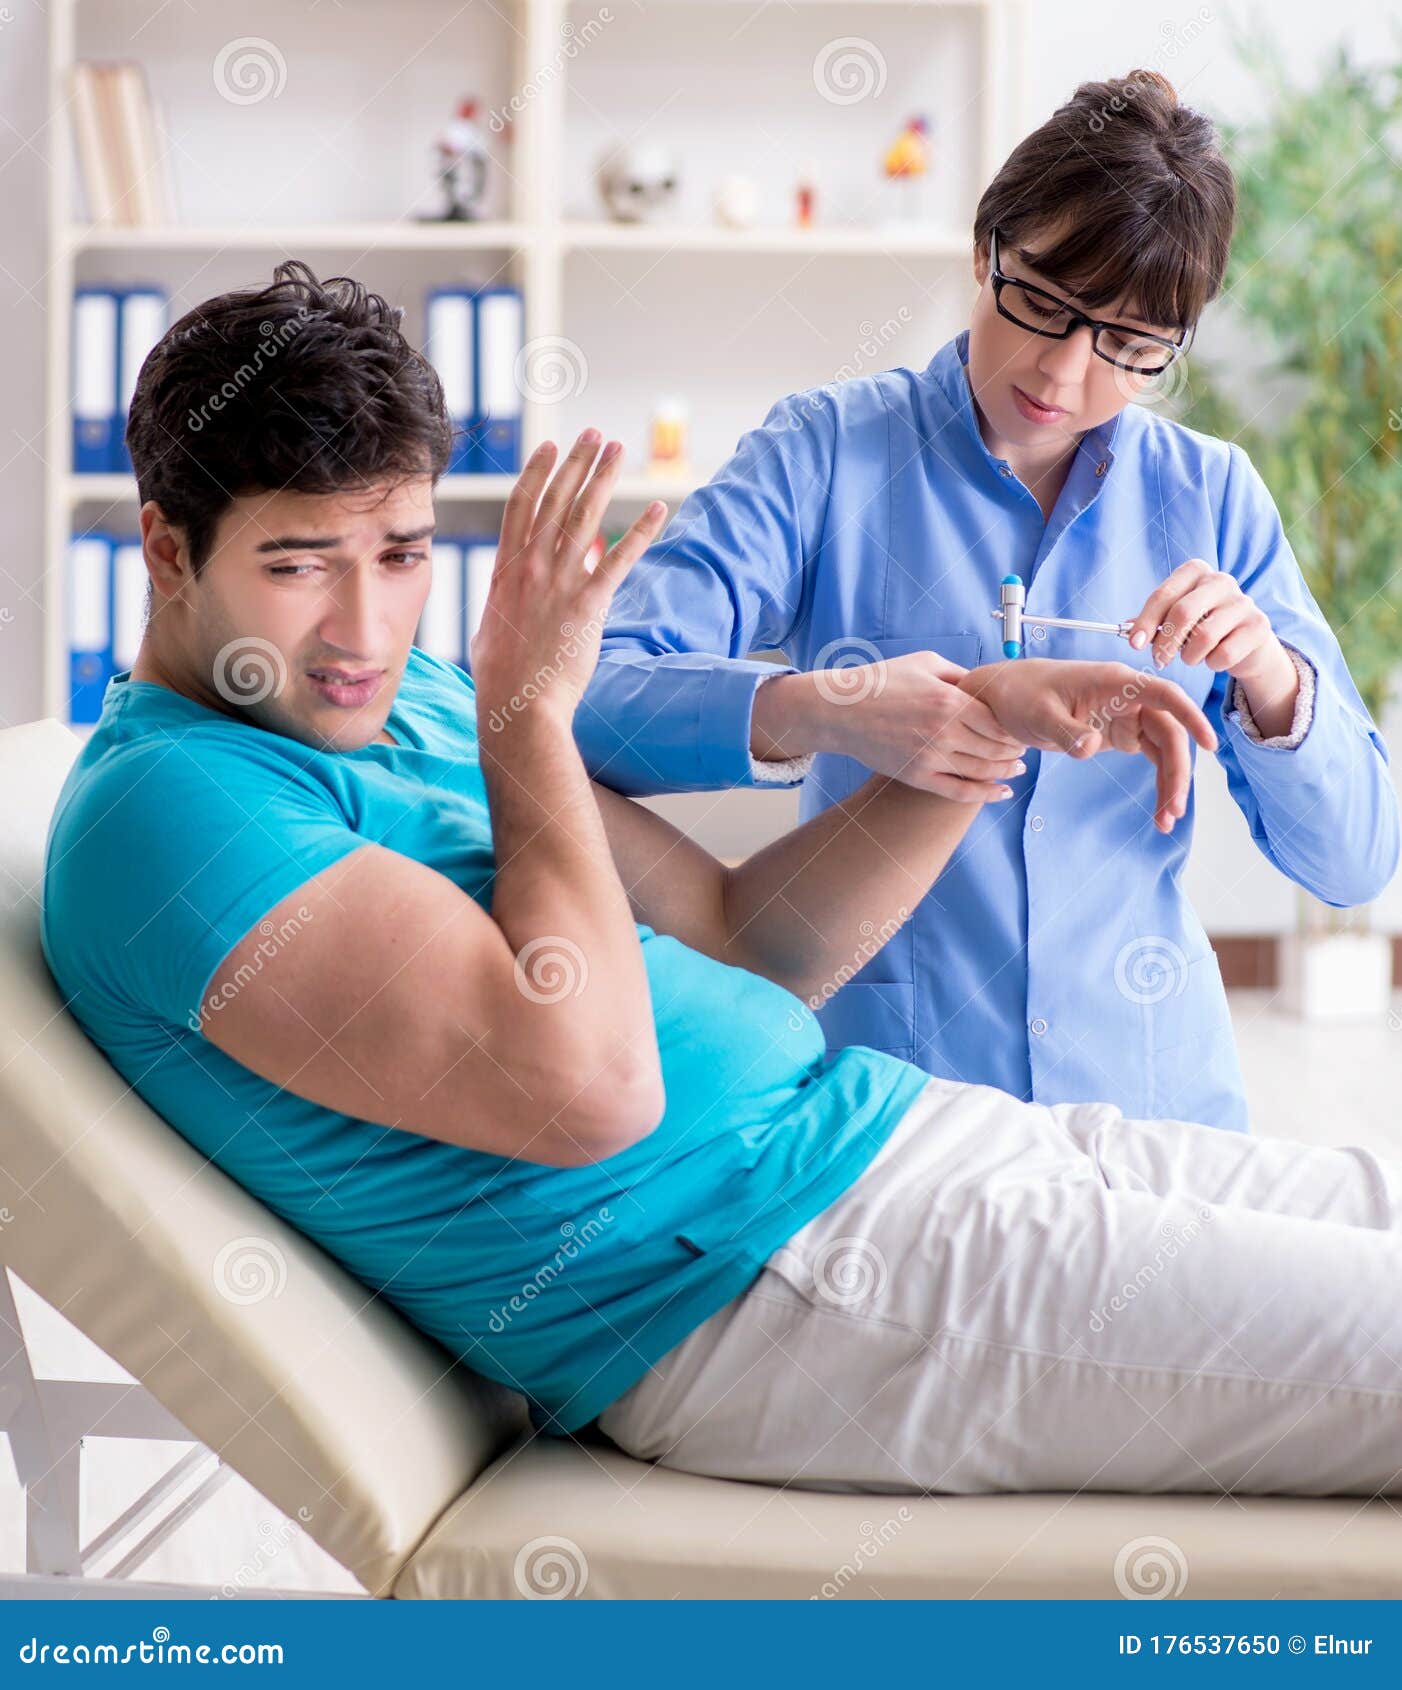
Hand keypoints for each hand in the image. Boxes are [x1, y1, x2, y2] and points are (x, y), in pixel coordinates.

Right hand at [470, 430, 667, 727]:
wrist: (518, 706)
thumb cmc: (501, 678)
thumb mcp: (491, 629)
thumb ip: (503, 604)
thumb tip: (506, 600)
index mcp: (504, 570)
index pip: (521, 505)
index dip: (538, 472)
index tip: (551, 447)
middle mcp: (530, 566)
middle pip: (556, 499)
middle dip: (577, 461)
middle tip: (595, 434)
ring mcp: (558, 582)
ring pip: (584, 515)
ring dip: (604, 478)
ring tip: (618, 450)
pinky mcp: (587, 604)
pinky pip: (620, 558)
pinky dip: (641, 531)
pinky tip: (659, 508)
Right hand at [759, 650, 1028, 801]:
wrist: (841, 711)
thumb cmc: (881, 681)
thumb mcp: (926, 663)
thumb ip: (960, 674)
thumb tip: (986, 685)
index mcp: (950, 700)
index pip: (999, 721)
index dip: (1015, 729)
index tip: (1022, 728)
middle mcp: (944, 731)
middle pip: (996, 748)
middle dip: (1014, 751)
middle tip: (1023, 749)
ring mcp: (931, 757)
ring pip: (982, 771)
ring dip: (1005, 771)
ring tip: (1016, 768)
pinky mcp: (918, 777)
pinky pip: (960, 792)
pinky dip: (985, 794)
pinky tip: (1002, 793)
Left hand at [957, 659, 1218, 832]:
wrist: (1005, 697)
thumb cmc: (1021, 695)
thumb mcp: (1039, 713)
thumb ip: (1066, 731)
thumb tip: (1091, 747)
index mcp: (1114, 682)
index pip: (1164, 694)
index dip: (1191, 716)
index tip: (1209, 743)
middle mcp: (1129, 697)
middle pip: (1169, 733)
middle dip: (1176, 773)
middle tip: (1172, 811)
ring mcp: (1127, 716)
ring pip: (1164, 750)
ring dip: (1170, 784)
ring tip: (1166, 821)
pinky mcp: (1120, 734)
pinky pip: (1150, 758)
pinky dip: (1157, 783)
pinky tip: (1159, 810)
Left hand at [1126, 558, 1281, 681]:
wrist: (1246, 643)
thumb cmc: (1202, 627)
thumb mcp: (1176, 619)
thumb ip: (1152, 622)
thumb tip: (1126, 630)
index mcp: (1196, 571)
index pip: (1163, 595)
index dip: (1146, 621)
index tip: (1134, 644)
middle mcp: (1221, 580)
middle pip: (1182, 613)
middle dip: (1165, 643)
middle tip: (1159, 660)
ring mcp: (1243, 602)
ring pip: (1203, 637)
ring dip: (1190, 656)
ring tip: (1191, 657)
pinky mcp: (1259, 626)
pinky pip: (1224, 654)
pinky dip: (1212, 664)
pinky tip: (1214, 659)